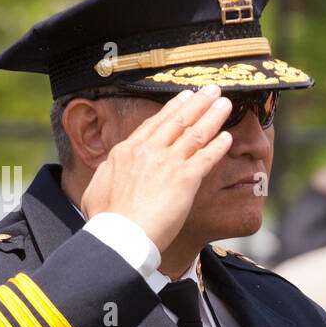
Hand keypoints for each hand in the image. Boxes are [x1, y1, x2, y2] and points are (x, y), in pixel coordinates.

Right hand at [80, 86, 232, 251]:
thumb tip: (109, 175)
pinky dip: (218, 146)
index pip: (153, 125)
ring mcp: (167, 163)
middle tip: (210, 90)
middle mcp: (148, 151)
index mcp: (126, 152)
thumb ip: (109, 176)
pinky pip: (205, 157)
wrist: (118, 235)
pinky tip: (227, 137)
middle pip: (177, 121)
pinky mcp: (185, 180)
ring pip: (194, 133)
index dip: (171, 109)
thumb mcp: (98, 188)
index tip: (183, 98)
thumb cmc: (105, 220)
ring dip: (212, 116)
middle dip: (197, 103)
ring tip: (225, 103)